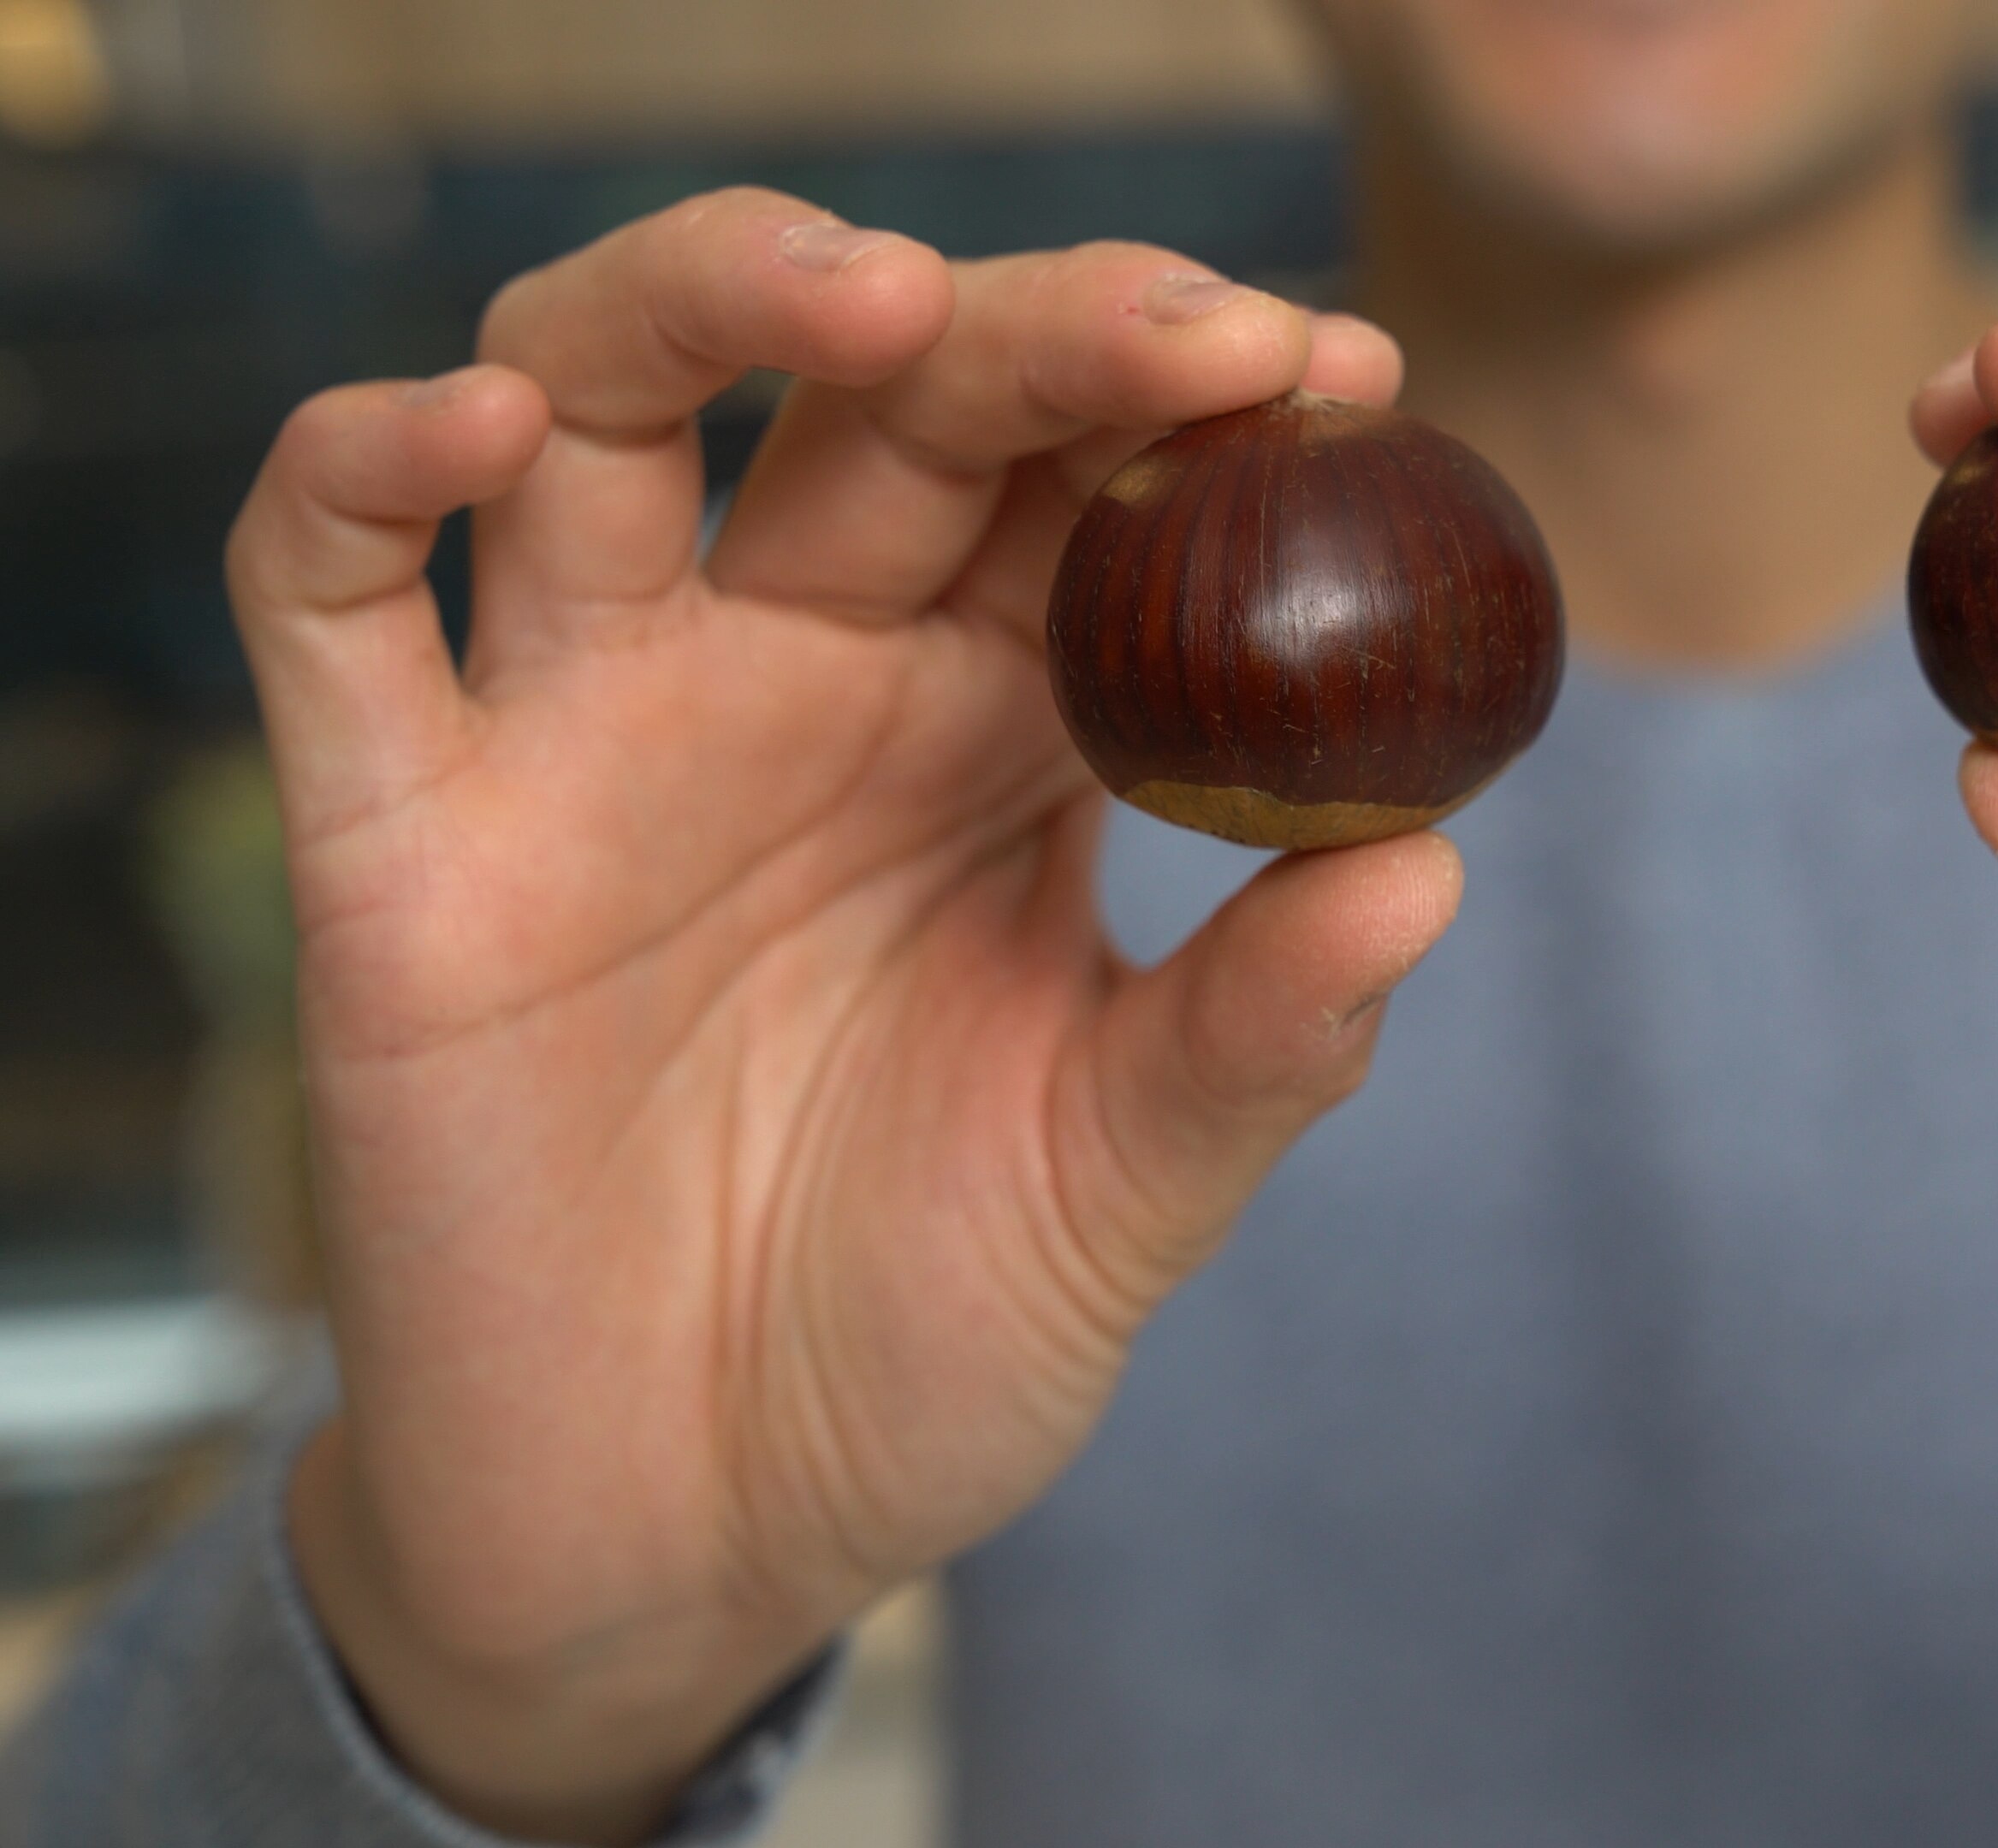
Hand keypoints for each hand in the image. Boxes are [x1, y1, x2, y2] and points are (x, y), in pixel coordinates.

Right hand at [229, 190, 1460, 1841]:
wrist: (687, 1539)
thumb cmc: (916, 1338)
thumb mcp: (1120, 1189)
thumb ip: (1257, 1035)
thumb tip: (1427, 870)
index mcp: (998, 731)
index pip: (1094, 489)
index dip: (1207, 405)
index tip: (1351, 379)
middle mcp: (801, 680)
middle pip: (890, 404)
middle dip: (1038, 330)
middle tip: (1190, 333)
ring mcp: (594, 732)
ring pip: (603, 399)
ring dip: (709, 294)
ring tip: (867, 297)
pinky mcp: (404, 831)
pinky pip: (332, 590)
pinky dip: (368, 470)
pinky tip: (482, 422)